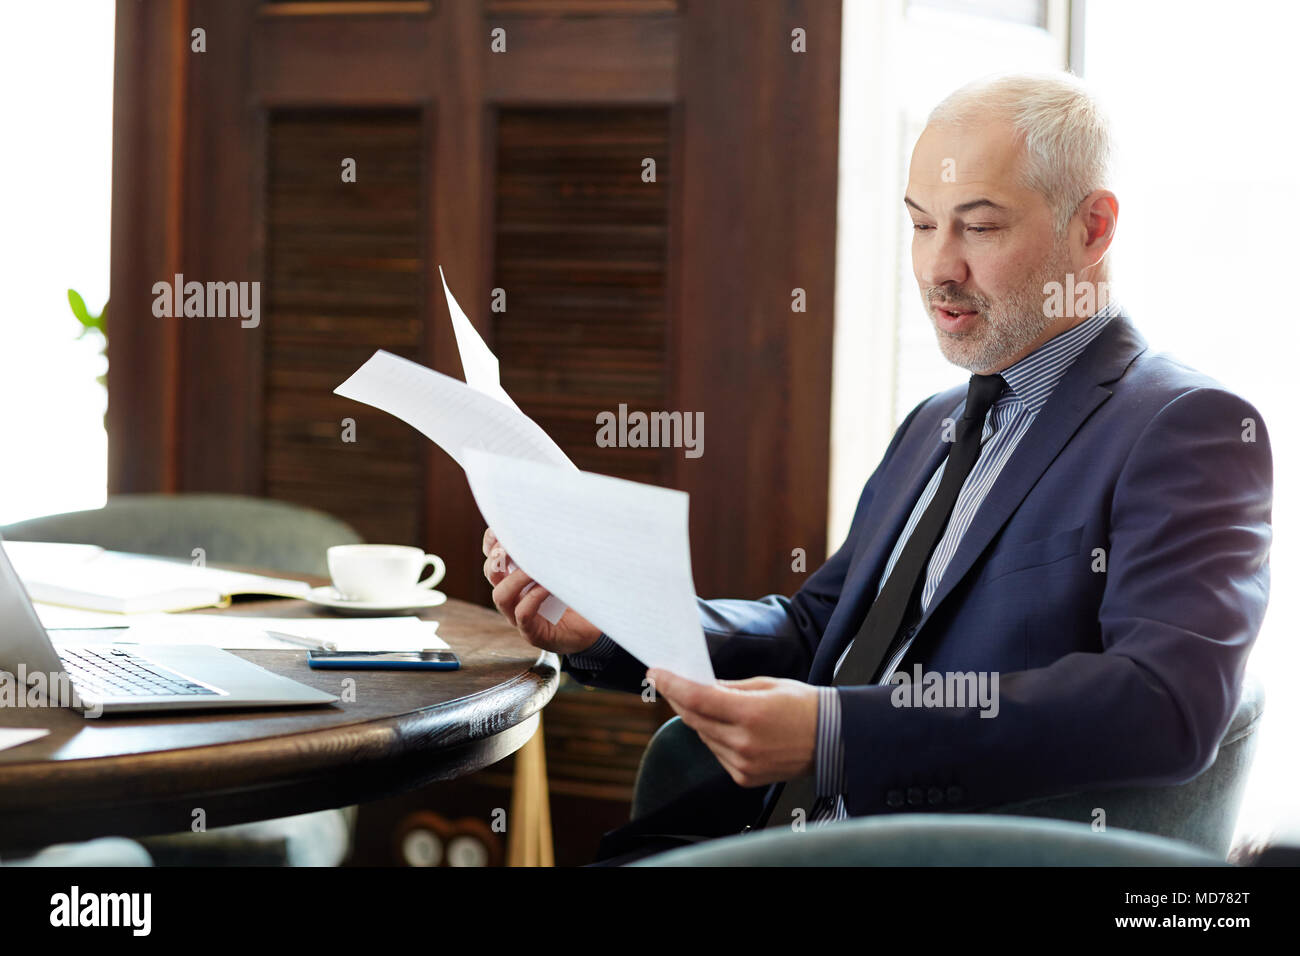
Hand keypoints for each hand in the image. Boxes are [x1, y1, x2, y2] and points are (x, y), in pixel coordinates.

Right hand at [482, 527, 600, 654]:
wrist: (593, 628)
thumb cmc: (578, 595)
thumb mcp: (564, 568)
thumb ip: (552, 550)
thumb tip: (552, 524)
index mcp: (515, 578)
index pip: (493, 558)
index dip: (491, 542)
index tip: (500, 528)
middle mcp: (513, 597)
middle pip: (491, 573)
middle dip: (498, 558)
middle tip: (512, 547)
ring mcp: (519, 618)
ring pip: (500, 596)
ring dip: (515, 578)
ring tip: (534, 568)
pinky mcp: (533, 634)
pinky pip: (522, 614)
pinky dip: (532, 597)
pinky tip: (548, 587)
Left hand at [646, 668, 819, 787]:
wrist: (832, 740)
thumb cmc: (802, 706)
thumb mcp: (766, 685)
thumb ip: (729, 688)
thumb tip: (699, 686)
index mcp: (750, 714)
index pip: (697, 698)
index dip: (672, 684)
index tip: (655, 673)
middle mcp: (743, 742)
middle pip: (694, 718)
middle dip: (679, 698)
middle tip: (671, 682)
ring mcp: (743, 764)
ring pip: (703, 735)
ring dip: (699, 718)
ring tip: (713, 704)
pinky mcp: (744, 777)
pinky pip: (716, 752)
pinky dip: (714, 737)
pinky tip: (729, 727)